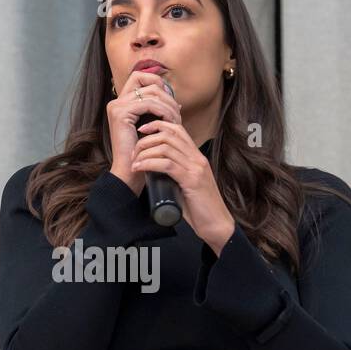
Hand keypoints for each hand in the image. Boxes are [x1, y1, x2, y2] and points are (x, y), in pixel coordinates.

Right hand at [105, 70, 181, 195]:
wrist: (131, 171)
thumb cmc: (143, 152)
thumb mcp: (152, 126)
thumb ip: (159, 111)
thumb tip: (176, 101)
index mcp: (122, 102)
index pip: (140, 77)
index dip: (157, 82)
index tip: (171, 101)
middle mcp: (116, 102)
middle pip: (144, 79)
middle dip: (165, 93)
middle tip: (177, 111)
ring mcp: (116, 106)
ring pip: (150, 92)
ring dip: (168, 104)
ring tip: (176, 120)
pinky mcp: (120, 113)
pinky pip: (148, 103)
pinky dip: (163, 111)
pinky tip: (169, 122)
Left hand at [130, 121, 235, 252]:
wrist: (216, 224)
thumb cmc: (199, 208)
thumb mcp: (186, 185)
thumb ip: (174, 174)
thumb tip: (153, 169)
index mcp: (197, 157)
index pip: (178, 129)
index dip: (158, 125)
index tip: (142, 131)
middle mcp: (197, 158)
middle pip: (169, 134)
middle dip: (147, 139)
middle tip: (134, 152)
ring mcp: (196, 168)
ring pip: (166, 147)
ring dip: (145, 152)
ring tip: (134, 162)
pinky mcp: (192, 180)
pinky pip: (167, 165)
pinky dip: (149, 163)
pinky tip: (139, 168)